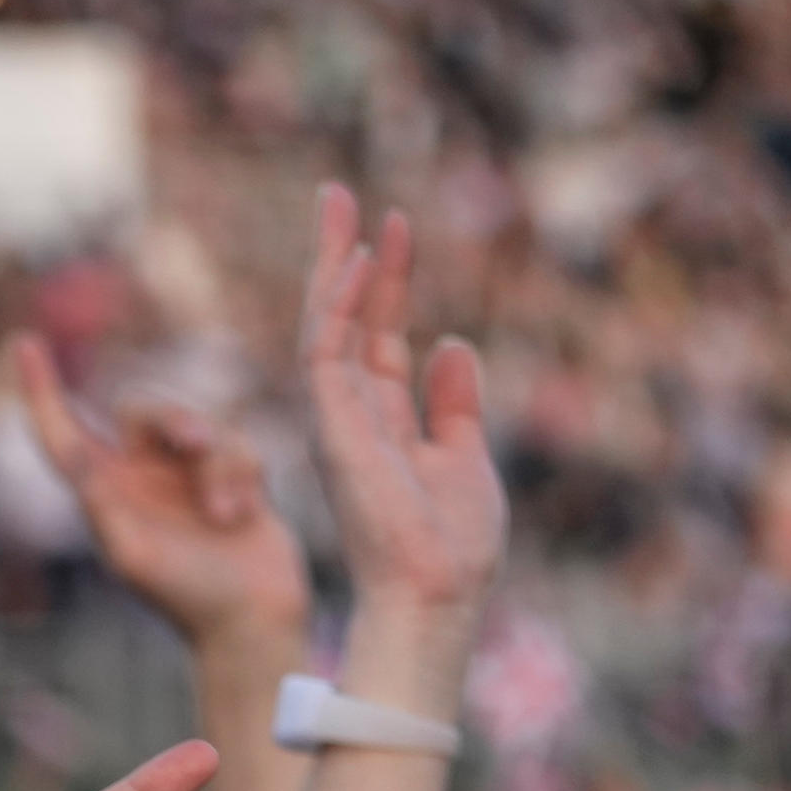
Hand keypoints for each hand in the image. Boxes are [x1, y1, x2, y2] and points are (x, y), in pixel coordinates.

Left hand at [12, 338, 307, 651]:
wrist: (250, 625)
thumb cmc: (186, 599)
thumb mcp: (132, 552)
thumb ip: (101, 500)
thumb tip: (70, 452)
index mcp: (104, 495)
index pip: (62, 433)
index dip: (41, 390)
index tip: (23, 344)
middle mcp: (140, 480)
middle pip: (142, 409)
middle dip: (173, 421)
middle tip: (195, 445)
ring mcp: (186, 478)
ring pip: (198, 425)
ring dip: (216, 462)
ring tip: (224, 512)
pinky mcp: (234, 479)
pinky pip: (237, 444)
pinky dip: (241, 473)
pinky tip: (244, 514)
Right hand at [297, 184, 501, 635]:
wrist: (435, 596)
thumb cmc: (452, 549)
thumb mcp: (467, 459)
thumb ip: (455, 404)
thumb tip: (454, 342)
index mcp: (384, 426)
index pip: (377, 338)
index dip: (388, 283)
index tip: (395, 228)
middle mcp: (351, 418)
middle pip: (341, 320)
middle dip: (342, 255)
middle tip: (338, 193)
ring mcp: (337, 423)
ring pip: (323, 325)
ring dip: (333, 261)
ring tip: (340, 201)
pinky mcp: (333, 429)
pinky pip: (325, 353)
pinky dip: (340, 303)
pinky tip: (361, 256)